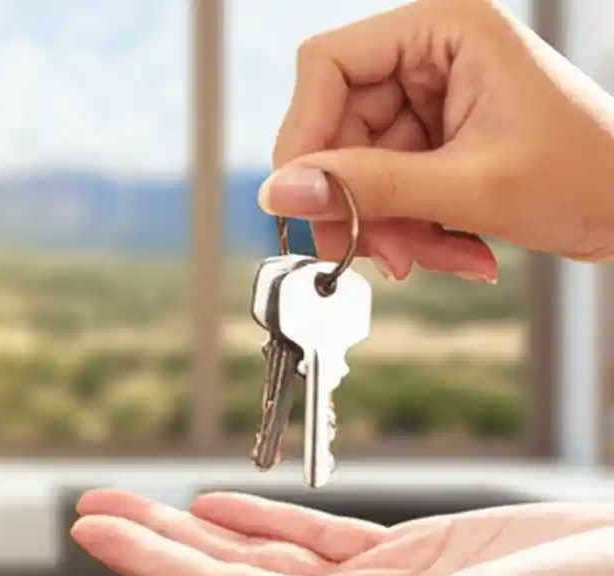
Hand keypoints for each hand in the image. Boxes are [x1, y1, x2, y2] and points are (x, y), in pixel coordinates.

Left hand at [71, 489, 613, 575]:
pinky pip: (313, 534)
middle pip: (222, 571)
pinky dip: (262, 517)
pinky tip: (222, 505)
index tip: (90, 526)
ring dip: (194, 526)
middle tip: (90, 504)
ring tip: (139, 502)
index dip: (148, 560)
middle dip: (152, 539)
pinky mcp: (408, 556)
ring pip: (259, 550)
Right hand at [263, 0, 613, 280]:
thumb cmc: (591, 177)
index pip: (328, 64)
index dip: (305, 132)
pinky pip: (384, 186)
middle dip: (355, 198)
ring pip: (356, 165)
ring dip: (384, 224)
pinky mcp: (434, 139)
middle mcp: (432, 53)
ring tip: (431, 258)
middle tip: (373, 252)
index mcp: (447, 28)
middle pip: (336, 124)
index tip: (303, 196)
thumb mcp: (470, 187)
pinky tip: (452, 250)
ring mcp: (432, 97)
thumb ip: (367, 186)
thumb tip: (281, 191)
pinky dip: (407, 228)